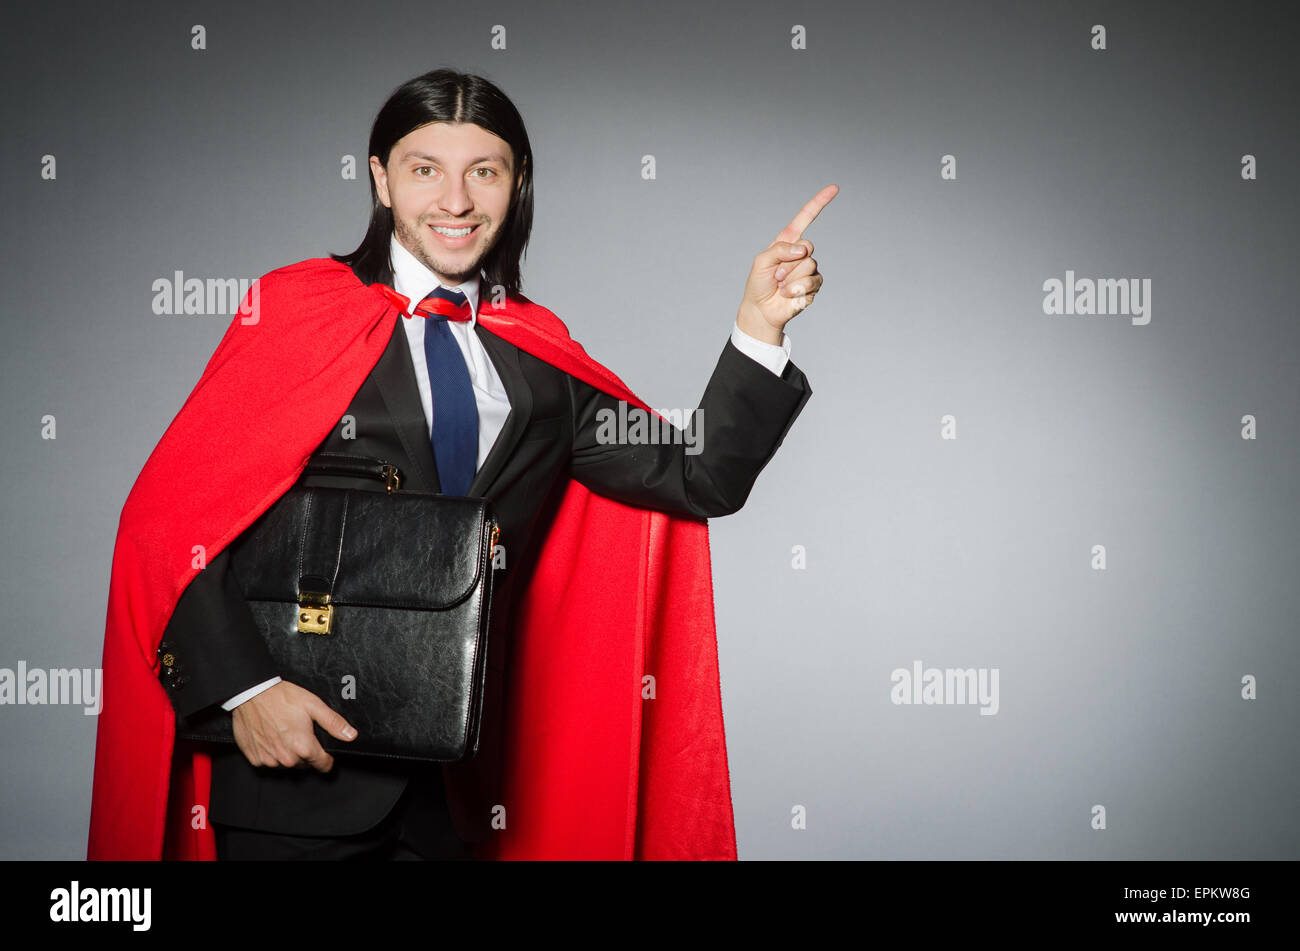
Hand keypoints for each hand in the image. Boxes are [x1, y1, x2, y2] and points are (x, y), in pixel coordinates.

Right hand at [230, 680, 356, 771]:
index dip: (326, 757)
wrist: (251, 694)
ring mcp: (269, 760)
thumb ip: (334, 723)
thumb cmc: (281, 698)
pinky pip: (269, 762)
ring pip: (287, 764)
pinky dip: (272, 753)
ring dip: (289, 754)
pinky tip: (271, 737)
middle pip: (305, 764)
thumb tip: (350, 735)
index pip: (323, 765)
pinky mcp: (255, 759)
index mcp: (304, 747)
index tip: (324, 751)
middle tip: (300, 733)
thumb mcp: (313, 705)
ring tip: (285, 733)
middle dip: (307, 752)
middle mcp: (286, 758)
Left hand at [736, 184, 838, 344]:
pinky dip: (795, 290)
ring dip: (790, 278)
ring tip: (781, 286)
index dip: (819, 203)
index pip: (805, 218)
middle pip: (807, 247)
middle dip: (787, 263)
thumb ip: (779, 250)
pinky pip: (810, 282)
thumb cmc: (759, 284)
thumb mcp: (762, 261)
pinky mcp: (814, 285)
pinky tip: (788, 295)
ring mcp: (809, 269)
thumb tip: (803, 250)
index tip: (834, 188)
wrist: (762, 310)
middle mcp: (801, 253)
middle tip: (776, 276)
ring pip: (809, 265)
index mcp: (788, 242)